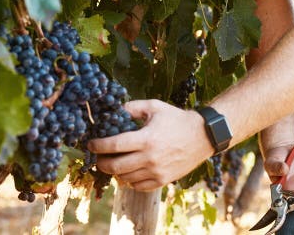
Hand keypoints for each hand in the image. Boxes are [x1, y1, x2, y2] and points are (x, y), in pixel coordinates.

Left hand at [88, 100, 212, 191]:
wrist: (203, 136)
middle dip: (101, 163)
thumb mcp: (155, 107)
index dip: (98, 146)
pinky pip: (138, 186)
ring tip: (113, 164)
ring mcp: (156, 171)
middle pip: (115, 166)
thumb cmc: (177, 119)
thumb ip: (133, 107)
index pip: (114, 145)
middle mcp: (150, 158)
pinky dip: (129, 181)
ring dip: (115, 172)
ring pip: (125, 177)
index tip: (90, 144)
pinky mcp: (163, 180)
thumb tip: (115, 109)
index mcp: (146, 138)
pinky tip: (128, 172)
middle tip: (98, 158)